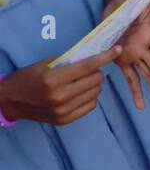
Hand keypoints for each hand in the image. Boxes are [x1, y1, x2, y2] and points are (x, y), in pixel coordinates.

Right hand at [0, 46, 121, 124]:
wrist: (12, 101)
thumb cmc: (29, 77)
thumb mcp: (46, 64)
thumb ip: (70, 61)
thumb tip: (95, 54)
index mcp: (53, 79)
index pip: (88, 66)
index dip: (105, 57)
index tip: (117, 50)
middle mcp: (60, 96)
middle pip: (96, 79)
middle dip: (96, 71)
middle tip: (87, 70)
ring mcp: (63, 110)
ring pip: (96, 92)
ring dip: (93, 85)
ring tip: (81, 82)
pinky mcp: (65, 120)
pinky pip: (91, 106)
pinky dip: (90, 97)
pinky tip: (80, 93)